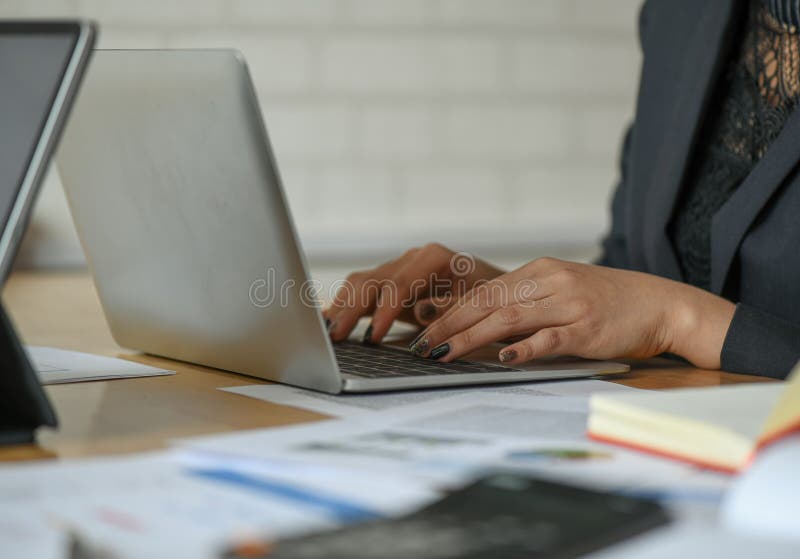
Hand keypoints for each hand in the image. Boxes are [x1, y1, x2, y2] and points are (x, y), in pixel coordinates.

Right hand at [324, 243, 503, 343]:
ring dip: (344, 306)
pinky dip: (346, 305)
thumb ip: (451, 307)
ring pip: (361, 282)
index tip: (374, 337)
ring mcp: (400, 269)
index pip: (400, 283)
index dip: (384, 311)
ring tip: (330, 332)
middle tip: (337, 336)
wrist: (496, 290)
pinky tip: (331, 321)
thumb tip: (420, 311)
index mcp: (434, 258)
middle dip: (353, 308)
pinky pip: (362, 290)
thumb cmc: (491, 296)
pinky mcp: (391, 283)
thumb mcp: (479, 302)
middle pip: (373, 280)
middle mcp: (412, 258)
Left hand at [410, 257, 735, 368]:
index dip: (450, 311)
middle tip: (421, 344)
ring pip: (510, 318)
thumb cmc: (608, 301)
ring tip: (444, 353)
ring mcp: (569, 305)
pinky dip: (524, 348)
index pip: (484, 291)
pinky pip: (550, 338)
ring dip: (471, 337)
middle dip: (449, 324)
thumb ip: (526, 301)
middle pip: (488, 302)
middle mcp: (551, 282)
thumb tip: (483, 323)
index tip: (424, 329)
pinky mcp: (588, 329)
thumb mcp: (562, 290)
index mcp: (540, 271)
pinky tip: (503, 357)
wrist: (661, 304)